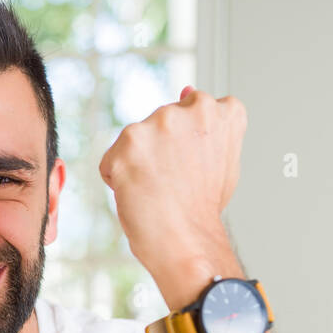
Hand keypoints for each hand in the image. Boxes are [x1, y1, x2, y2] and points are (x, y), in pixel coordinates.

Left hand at [99, 86, 246, 306]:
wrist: (187, 242)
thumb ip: (208, 124)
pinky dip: (118, 181)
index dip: (188, 146)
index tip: (194, 169)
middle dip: (161, 151)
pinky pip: (110, 162)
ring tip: (159, 191)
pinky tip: (140, 195)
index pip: (191, 111)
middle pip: (159, 124)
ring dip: (138, 165)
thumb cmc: (203, 208)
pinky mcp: (127, 145)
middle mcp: (190, 109)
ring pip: (133, 142)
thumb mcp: (222, 158)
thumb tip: (184, 90)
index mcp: (220, 110)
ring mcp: (157, 125)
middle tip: (175, 184)